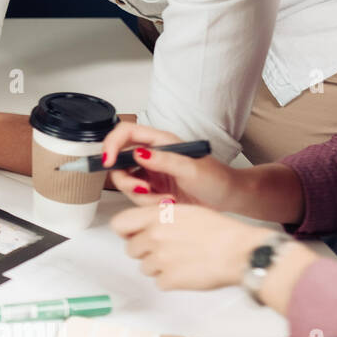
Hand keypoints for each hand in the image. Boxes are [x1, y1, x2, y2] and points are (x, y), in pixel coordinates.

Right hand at [102, 123, 240, 208]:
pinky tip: (167, 204)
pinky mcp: (152, 189)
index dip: (112, 144)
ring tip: (166, 201)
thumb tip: (138, 154)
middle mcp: (152, 155)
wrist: (229, 199)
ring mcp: (151, 173)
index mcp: (160, 141)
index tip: (108, 161)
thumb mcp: (191, 169)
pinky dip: (148, 204)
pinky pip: (137, 197)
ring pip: (127, 183)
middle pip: (119, 162)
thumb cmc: (217, 179)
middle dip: (126, 181)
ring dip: (142, 196)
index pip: (125, 132)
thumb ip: (164, 160)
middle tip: (143, 191)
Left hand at [111, 203, 276, 290]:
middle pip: (131, 250)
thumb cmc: (222, 232)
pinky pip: (159, 283)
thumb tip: (144, 225)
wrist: (241, 252)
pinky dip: (171, 281)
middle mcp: (154, 236)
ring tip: (183, 260)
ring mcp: (160, 259)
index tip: (132, 236)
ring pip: (145, 268)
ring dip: (159, 267)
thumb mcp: (187, 211)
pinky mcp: (169, 280)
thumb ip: (160, 217)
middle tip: (168, 250)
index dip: (125, 232)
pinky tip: (188, 272)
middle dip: (145, 252)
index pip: (119, 224)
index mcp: (158, 216)